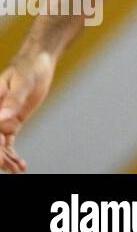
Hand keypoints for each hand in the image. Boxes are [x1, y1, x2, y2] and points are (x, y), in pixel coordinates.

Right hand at [0, 52, 56, 173]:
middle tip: (10, 168)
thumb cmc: (28, 68)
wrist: (38, 62)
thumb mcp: (23, 82)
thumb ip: (13, 100)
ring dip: (6, 159)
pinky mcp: (11, 123)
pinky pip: (9, 142)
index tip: (0, 158)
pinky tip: (20, 165)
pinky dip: (13, 154)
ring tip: (18, 169)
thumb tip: (2, 118)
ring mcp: (1, 120)